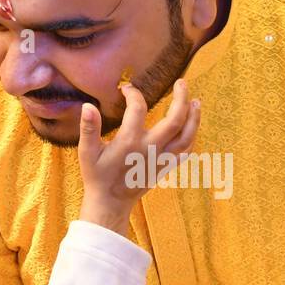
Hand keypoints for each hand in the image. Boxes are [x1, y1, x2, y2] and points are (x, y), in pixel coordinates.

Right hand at [77, 79, 200, 235]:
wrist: (110, 203)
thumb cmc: (97, 176)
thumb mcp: (87, 152)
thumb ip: (89, 128)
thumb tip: (88, 106)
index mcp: (130, 142)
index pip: (137, 108)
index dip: (132, 94)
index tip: (126, 89)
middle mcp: (150, 149)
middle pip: (175, 120)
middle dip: (181, 98)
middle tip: (182, 82)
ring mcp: (161, 159)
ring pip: (186, 136)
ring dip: (194, 117)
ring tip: (196, 101)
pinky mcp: (166, 167)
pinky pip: (186, 151)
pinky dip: (192, 137)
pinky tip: (193, 126)